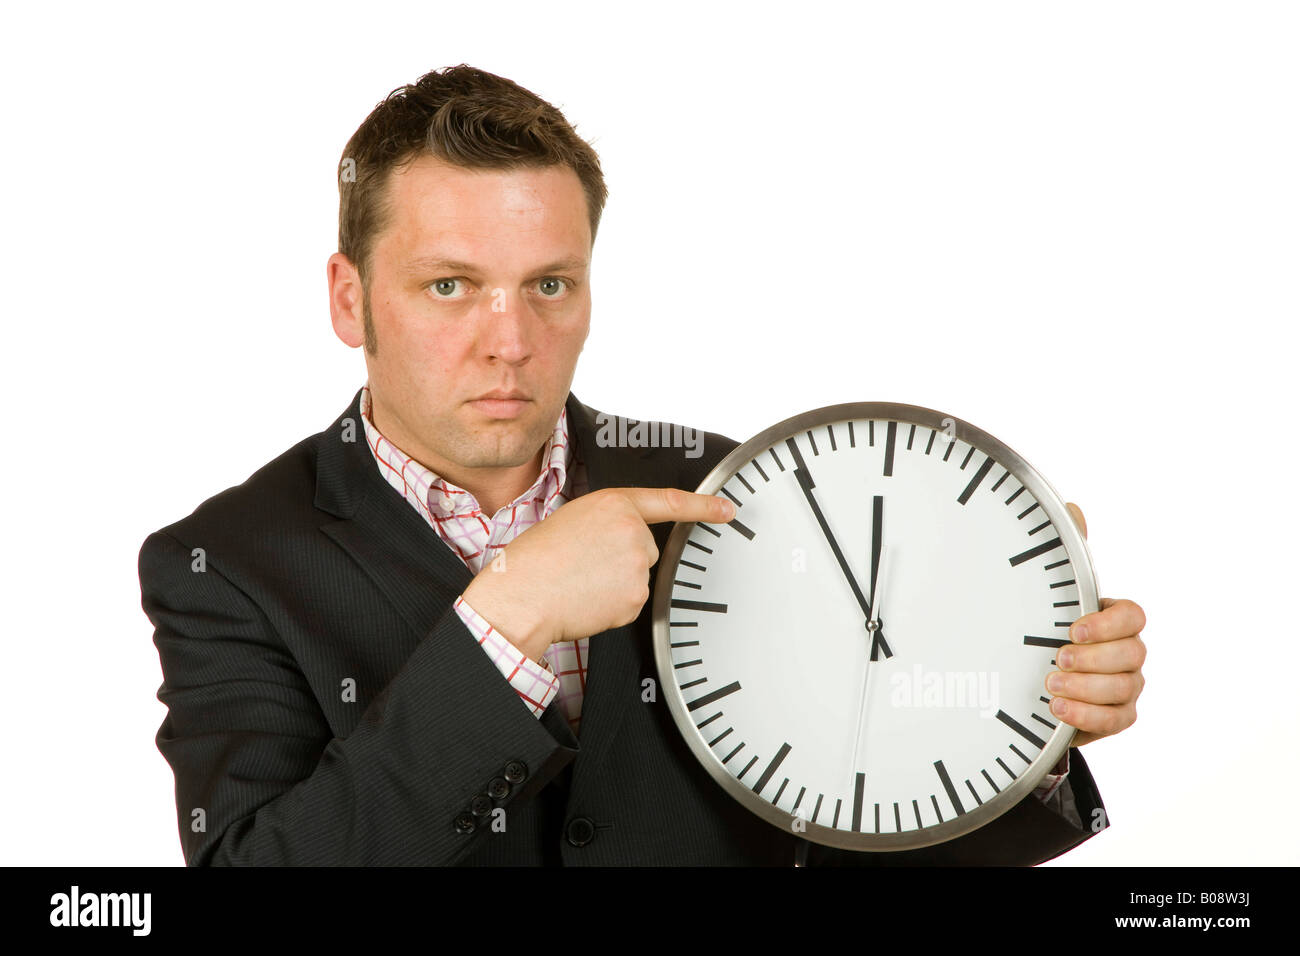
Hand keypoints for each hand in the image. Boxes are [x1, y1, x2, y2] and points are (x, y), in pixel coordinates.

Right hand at [462, 486, 735, 661]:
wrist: (522, 594)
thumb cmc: (535, 559)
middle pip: (645, 550)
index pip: (670, 501)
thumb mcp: (572, 519)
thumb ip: (607, 523)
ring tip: (579, 582)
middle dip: (621, 561)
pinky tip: (586, 600)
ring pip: (636, 578)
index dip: (704, 506)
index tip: (726, 510)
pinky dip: (611, 607)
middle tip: (584, 566)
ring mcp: (638, 564)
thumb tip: (621, 544)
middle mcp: (633, 530)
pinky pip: (630, 603)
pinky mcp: (636, 597)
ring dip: (614, 585)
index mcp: (615, 503)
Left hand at [1045, 502, 1147, 746]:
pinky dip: (1087, 715)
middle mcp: (1127, 652)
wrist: (1030, 682)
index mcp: (1115, 620)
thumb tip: (1073, 507)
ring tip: (1051, 684)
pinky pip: (1117, 720)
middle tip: (1056, 658)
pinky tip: (1057, 708)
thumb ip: (1065, 553)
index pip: (1133, 616)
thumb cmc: (1044, 632)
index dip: (1108, 623)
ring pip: (1124, 688)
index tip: (1073, 629)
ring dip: (1086, 687)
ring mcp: (1127, 685)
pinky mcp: (1117, 716)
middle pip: (1132, 654)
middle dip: (1094, 658)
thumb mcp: (1048, 594)